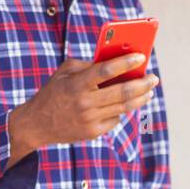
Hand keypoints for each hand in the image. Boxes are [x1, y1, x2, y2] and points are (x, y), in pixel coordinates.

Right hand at [10, 55, 157, 154]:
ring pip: (124, 107)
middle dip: (142, 83)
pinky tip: (124, 104)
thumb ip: (86, 65)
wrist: (36, 124)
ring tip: (149, 90)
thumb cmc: (52, 93)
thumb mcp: (62, 73)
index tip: (141, 56)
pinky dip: (121, 110)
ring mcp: (89, 119)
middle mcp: (84, 102)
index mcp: (75, 84)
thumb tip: (114, 61)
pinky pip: (115, 119)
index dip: (125, 63)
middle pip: (122, 91)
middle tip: (153, 77)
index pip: (105, 71)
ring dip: (141, 97)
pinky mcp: (93, 132)